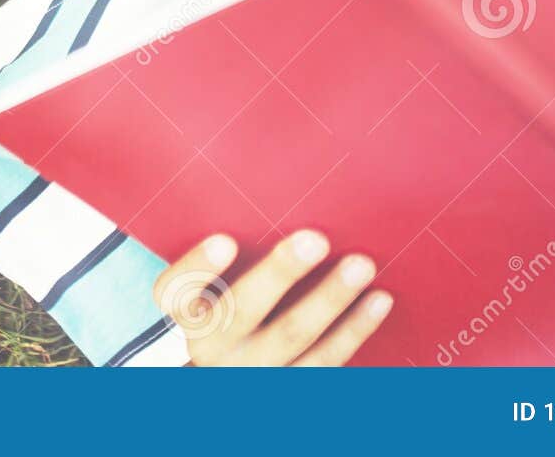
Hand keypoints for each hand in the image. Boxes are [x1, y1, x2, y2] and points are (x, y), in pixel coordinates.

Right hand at [152, 230, 392, 365]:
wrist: (241, 373)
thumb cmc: (234, 302)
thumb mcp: (216, 285)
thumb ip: (229, 247)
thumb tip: (267, 169)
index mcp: (188, 315)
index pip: (174, 292)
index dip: (197, 268)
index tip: (225, 239)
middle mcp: (213, 348)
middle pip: (240, 311)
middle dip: (280, 275)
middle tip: (315, 239)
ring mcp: (253, 373)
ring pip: (291, 336)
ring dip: (330, 299)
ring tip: (362, 264)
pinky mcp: (291, 386)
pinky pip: (326, 361)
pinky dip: (355, 329)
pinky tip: (379, 299)